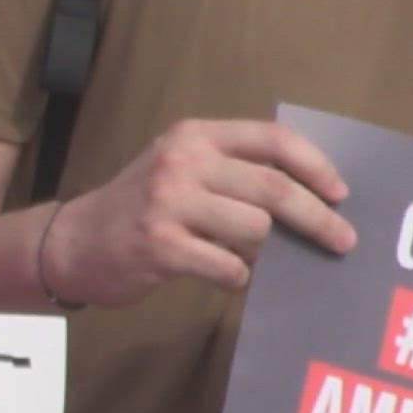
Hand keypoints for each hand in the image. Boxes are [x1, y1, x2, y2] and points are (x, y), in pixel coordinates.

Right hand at [42, 119, 354, 306]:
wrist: (71, 244)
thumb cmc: (136, 209)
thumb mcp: (179, 169)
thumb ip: (231, 170)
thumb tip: (306, 196)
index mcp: (194, 136)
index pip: (272, 140)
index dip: (315, 166)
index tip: (340, 193)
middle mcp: (182, 163)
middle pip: (274, 189)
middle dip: (316, 218)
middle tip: (341, 241)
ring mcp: (168, 204)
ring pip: (255, 229)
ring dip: (264, 251)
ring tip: (250, 257)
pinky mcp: (161, 247)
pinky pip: (228, 265)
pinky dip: (237, 276)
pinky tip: (224, 276)